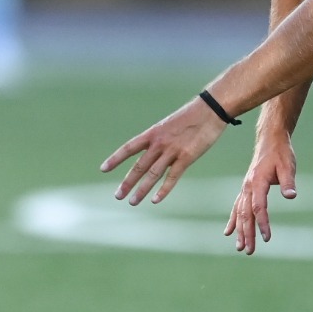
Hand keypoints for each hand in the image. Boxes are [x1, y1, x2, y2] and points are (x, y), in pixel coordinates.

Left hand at [101, 95, 226, 205]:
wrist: (209, 110)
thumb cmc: (190, 117)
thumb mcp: (168, 126)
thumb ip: (158, 140)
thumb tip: (151, 152)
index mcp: (152, 134)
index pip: (129, 148)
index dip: (115, 159)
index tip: (103, 169)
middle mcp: (159, 143)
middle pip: (139, 166)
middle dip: (127, 182)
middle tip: (117, 196)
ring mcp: (172, 151)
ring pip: (153, 174)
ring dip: (141, 190)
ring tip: (133, 202)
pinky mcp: (187, 157)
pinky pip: (172, 177)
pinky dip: (163, 190)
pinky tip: (155, 199)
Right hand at [228, 130, 296, 252]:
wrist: (270, 139)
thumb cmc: (281, 152)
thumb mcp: (288, 165)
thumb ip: (288, 181)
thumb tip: (291, 196)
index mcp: (257, 181)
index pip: (259, 207)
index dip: (262, 223)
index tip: (266, 238)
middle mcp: (248, 186)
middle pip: (246, 214)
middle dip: (247, 233)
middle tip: (249, 251)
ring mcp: (245, 188)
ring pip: (240, 213)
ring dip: (240, 230)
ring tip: (240, 247)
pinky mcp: (247, 189)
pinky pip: (237, 207)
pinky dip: (234, 220)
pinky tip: (230, 232)